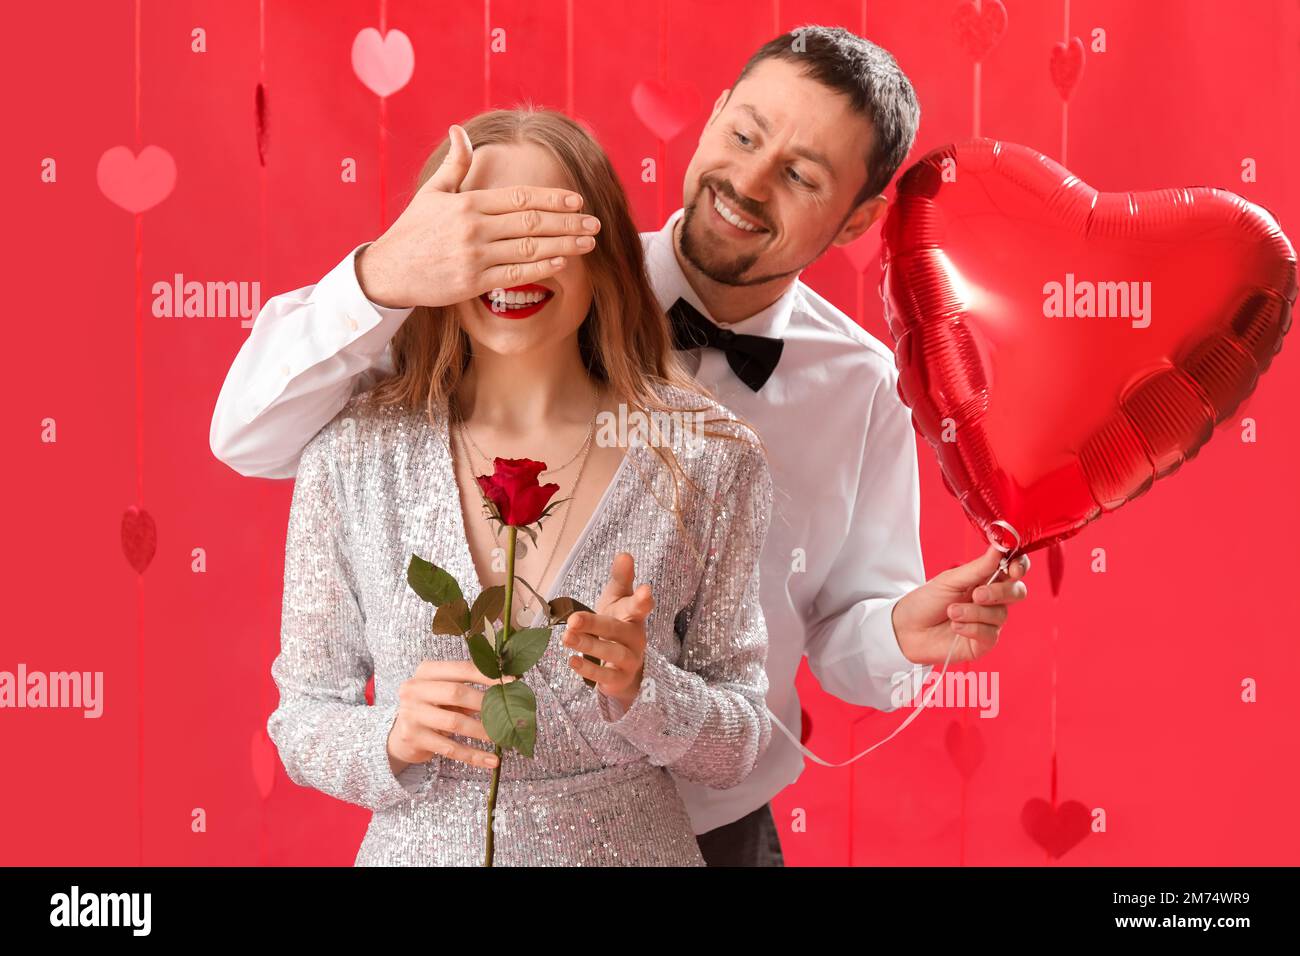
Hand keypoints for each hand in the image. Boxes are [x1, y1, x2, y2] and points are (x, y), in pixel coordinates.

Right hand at [355, 123, 601, 308]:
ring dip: (564, 245)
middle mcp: (474, 228)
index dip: (552, 198)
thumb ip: (455, 164)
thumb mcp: (431, 193)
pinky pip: (515, 275)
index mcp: (468, 203)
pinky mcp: (472, 282)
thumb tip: (459, 130)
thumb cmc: (412, 231)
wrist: (388, 271)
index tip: (577, 200)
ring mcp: (474, 256)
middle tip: (595, 223)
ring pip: (529, 248)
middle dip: (568, 222)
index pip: (520, 197)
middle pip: (532, 222)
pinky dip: (541, 268)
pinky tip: (563, 263)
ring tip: (588, 243)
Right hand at [387, 659, 515, 772]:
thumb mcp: (444, 692)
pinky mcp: (413, 738)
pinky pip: (450, 748)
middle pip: (457, 693)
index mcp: (426, 671)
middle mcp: (414, 689)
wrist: (400, 735)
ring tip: (503, 737)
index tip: (512, 683)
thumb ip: (469, 686)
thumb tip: (509, 686)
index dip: (488, 676)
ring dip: (483, 730)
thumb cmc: (432, 707)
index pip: (462, 669)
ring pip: (455, 722)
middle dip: (486, 703)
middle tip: (508, 712)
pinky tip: (492, 760)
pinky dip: (474, 755)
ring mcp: (411, 714)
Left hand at [563, 551, 651, 709]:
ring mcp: (630, 659)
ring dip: (588, 645)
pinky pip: (605, 675)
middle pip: (617, 629)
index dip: (642, 599)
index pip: (639, 606)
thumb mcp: (618, 600)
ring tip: (565, 637)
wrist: (624, 665)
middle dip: (595, 624)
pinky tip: (571, 661)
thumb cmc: (618, 623)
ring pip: (611, 652)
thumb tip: (625, 554)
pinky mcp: (619, 678)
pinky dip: (588, 669)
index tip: (645, 590)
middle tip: (573, 619)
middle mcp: (635, 637)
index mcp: (634, 615)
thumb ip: (621, 579)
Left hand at [891, 544, 1029, 665]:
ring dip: (974, 612)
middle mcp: (992, 600)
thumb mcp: (950, 580)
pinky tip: (955, 627)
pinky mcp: (983, 642)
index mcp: (986, 579)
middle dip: (999, 592)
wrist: (906, 629)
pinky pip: (990, 634)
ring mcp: (989, 622)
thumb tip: (999, 547)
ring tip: (951, 612)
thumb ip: (978, 567)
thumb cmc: (926, 602)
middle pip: (1017, 592)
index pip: (1015, 569)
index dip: (1020, 566)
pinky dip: (971, 628)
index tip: (1013, 568)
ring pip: (1001, 615)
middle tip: (976, 594)